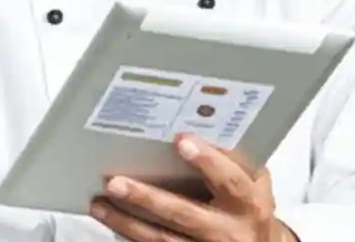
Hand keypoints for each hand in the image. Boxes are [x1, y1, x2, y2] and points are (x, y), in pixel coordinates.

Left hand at [89, 134, 298, 241]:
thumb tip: (196, 124)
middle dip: (148, 199)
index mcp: (248, 204)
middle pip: (184, 214)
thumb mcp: (254, 182)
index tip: (180, 140)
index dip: (208, 161)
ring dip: (127, 221)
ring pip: (163, 239)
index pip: (230, 181)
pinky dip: (130, 235)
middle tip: (114, 182)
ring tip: (99, 204)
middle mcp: (228, 231)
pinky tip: (110, 220)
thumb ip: (233, 159)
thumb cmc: (249, 206)